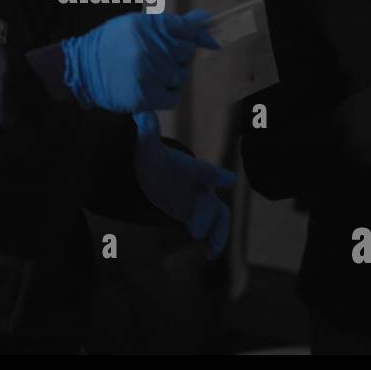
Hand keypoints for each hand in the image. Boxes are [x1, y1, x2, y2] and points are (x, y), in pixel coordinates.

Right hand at [61, 9, 219, 111]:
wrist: (81, 70)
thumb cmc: (113, 44)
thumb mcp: (138, 25)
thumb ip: (174, 24)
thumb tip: (207, 19)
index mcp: (146, 24)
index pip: (186, 29)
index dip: (197, 37)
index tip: (205, 42)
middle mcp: (147, 47)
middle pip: (186, 54)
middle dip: (179, 57)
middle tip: (161, 59)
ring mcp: (145, 72)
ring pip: (181, 76)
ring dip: (172, 77)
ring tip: (152, 73)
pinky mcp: (143, 95)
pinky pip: (173, 97)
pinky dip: (168, 95)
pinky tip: (154, 88)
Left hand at [133, 112, 235, 259]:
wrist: (154, 174)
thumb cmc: (154, 159)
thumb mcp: (147, 148)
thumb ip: (146, 132)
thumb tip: (142, 113)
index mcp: (192, 169)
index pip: (204, 172)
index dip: (215, 175)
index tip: (228, 180)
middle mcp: (202, 186)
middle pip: (210, 201)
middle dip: (204, 216)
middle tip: (192, 231)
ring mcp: (202, 202)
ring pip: (219, 218)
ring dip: (218, 234)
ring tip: (210, 252)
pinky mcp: (198, 216)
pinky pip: (212, 230)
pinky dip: (213, 242)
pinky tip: (207, 256)